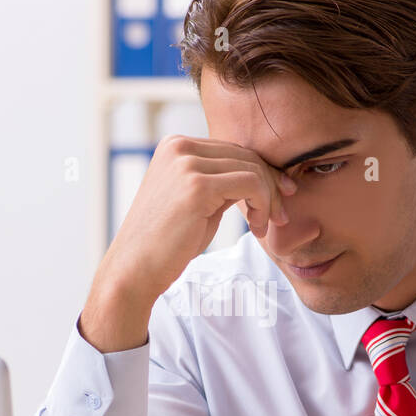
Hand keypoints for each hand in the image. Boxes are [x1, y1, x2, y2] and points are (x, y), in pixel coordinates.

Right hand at [100, 134, 295, 301]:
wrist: (136, 269)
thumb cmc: (167, 243)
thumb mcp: (197, 201)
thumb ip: (221, 182)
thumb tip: (262, 174)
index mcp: (175, 145)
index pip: (234, 150)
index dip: (263, 174)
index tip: (279, 199)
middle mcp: (178, 147)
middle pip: (246, 156)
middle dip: (271, 186)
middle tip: (280, 216)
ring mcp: (186, 163)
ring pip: (252, 170)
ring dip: (268, 200)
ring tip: (263, 226)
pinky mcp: (197, 185)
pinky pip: (250, 185)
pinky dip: (263, 206)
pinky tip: (257, 228)